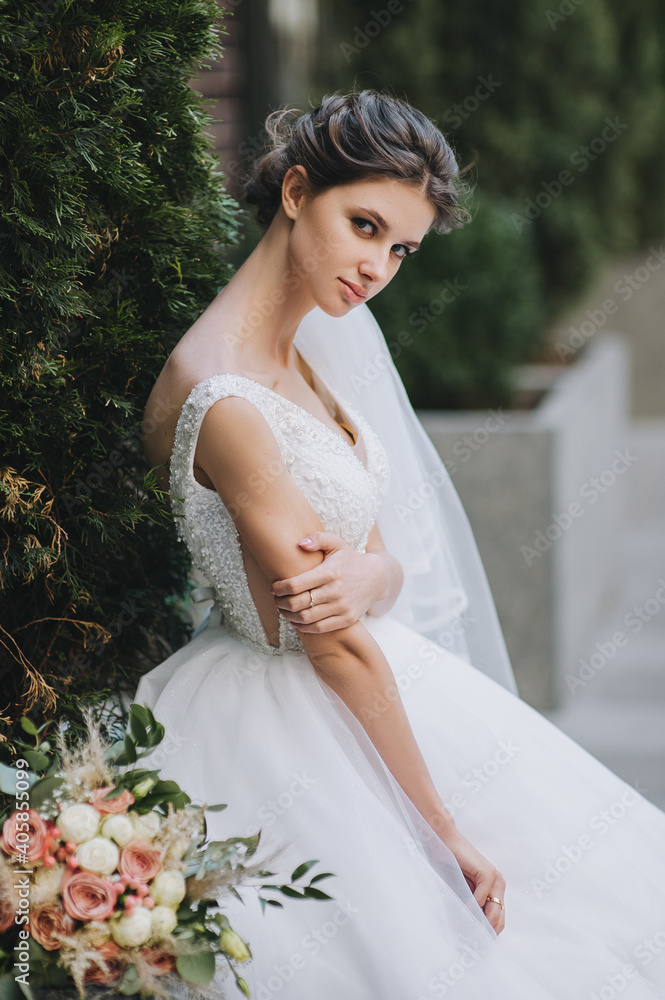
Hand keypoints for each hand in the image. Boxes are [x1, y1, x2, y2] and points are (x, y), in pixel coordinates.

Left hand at [270, 531, 387, 632]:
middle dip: (281, 603)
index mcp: (329, 572)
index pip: (295, 585)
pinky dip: (303, 627)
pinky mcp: (347, 619)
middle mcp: (335, 591)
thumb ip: (318, 539)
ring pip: (306, 617)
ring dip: (289, 616)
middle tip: (276, 600)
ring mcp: (342, 607)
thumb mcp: (337, 543)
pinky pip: (319, 628)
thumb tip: (300, 543)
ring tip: (284, 610)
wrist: (376, 578)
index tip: (273, 588)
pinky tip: (296, 621)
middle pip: (298, 603)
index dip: (279, 588)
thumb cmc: (350, 559)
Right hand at [437, 827, 506, 935]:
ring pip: (494, 912)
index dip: (488, 933)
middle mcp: (499, 884)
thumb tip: (470, 930)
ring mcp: (495, 878)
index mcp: (495, 889)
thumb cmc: (451, 863)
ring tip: (466, 931)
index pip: (499, 920)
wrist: (446, 840)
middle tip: (469, 942)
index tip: (474, 944)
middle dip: (485, 932)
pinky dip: (472, 907)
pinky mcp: (487, 873)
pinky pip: (481, 898)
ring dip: (479, 923)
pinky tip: (462, 910)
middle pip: (499, 919)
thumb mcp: (463, 889)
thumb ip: (470, 905)